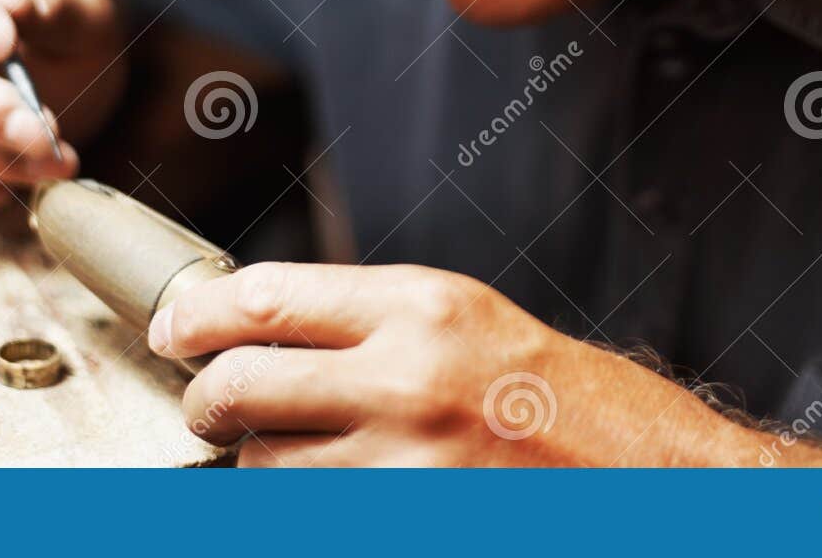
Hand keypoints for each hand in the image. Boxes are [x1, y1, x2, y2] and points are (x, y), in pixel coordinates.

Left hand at [150, 262, 795, 466]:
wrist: (646, 478)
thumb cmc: (563, 397)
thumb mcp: (467, 319)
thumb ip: (365, 318)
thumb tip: (258, 324)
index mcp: (424, 309)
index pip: (268, 297)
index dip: (200, 314)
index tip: (175, 326)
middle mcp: (409, 381)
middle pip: (244, 383)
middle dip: (206, 398)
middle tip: (204, 402)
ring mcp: (406, 468)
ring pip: (265, 467)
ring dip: (259, 461)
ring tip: (291, 450)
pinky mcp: (403, 524)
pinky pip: (308, 517)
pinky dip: (298, 505)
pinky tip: (328, 484)